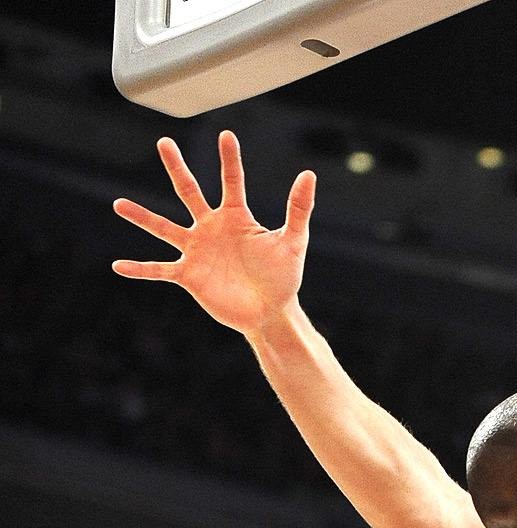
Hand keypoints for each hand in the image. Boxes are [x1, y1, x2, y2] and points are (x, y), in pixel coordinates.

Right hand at [112, 130, 315, 338]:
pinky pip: (159, 270)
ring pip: (164, 229)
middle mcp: (211, 228)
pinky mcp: (189, 276)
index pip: (232, 181)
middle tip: (164, 142)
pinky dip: (139, 269)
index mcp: (236, 218)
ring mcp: (197, 251)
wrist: (271, 313)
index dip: (230, 160)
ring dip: (141, 217)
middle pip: (189, 192)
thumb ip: (298, 209)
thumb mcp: (293, 243)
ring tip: (118, 204)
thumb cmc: (283, 278)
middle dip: (177, 168)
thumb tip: (309, 174)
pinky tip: (118, 266)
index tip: (227, 134)